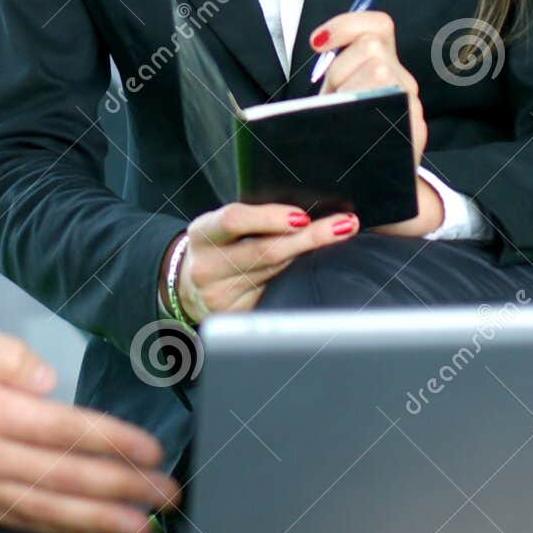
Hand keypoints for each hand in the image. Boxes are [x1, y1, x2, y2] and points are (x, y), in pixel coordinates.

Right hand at [0, 303, 178, 532]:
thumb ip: (4, 353)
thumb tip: (48, 382)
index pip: (63, 430)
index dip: (111, 442)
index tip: (151, 449)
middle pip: (66, 478)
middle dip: (122, 489)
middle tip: (167, 492)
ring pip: (50, 510)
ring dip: (101, 521)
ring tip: (144, 527)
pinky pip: (24, 521)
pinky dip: (62, 530)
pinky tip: (92, 532)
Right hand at [174, 200, 358, 326]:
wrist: (188, 287)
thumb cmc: (216, 247)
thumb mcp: (221, 227)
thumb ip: (253, 220)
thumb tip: (304, 214)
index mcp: (202, 234)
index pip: (234, 220)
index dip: (270, 217)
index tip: (303, 216)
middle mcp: (208, 267)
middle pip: (266, 252)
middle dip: (310, 238)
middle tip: (344, 226)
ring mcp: (222, 296)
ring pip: (277, 275)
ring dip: (310, 259)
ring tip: (340, 241)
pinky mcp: (238, 317)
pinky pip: (277, 297)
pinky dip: (299, 283)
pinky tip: (318, 275)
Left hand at [309, 9, 439, 236]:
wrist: (373, 191)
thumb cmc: (346, 139)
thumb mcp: (337, 101)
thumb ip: (337, 71)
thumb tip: (319, 41)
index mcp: (385, 67)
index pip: (378, 26)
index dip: (347, 24)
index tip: (317, 43)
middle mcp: (404, 83)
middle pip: (372, 49)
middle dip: (339, 71)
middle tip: (333, 102)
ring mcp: (411, 107)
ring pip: (379, 71)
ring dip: (349, 92)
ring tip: (342, 120)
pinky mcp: (414, 132)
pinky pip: (390, 109)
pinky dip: (363, 116)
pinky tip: (351, 131)